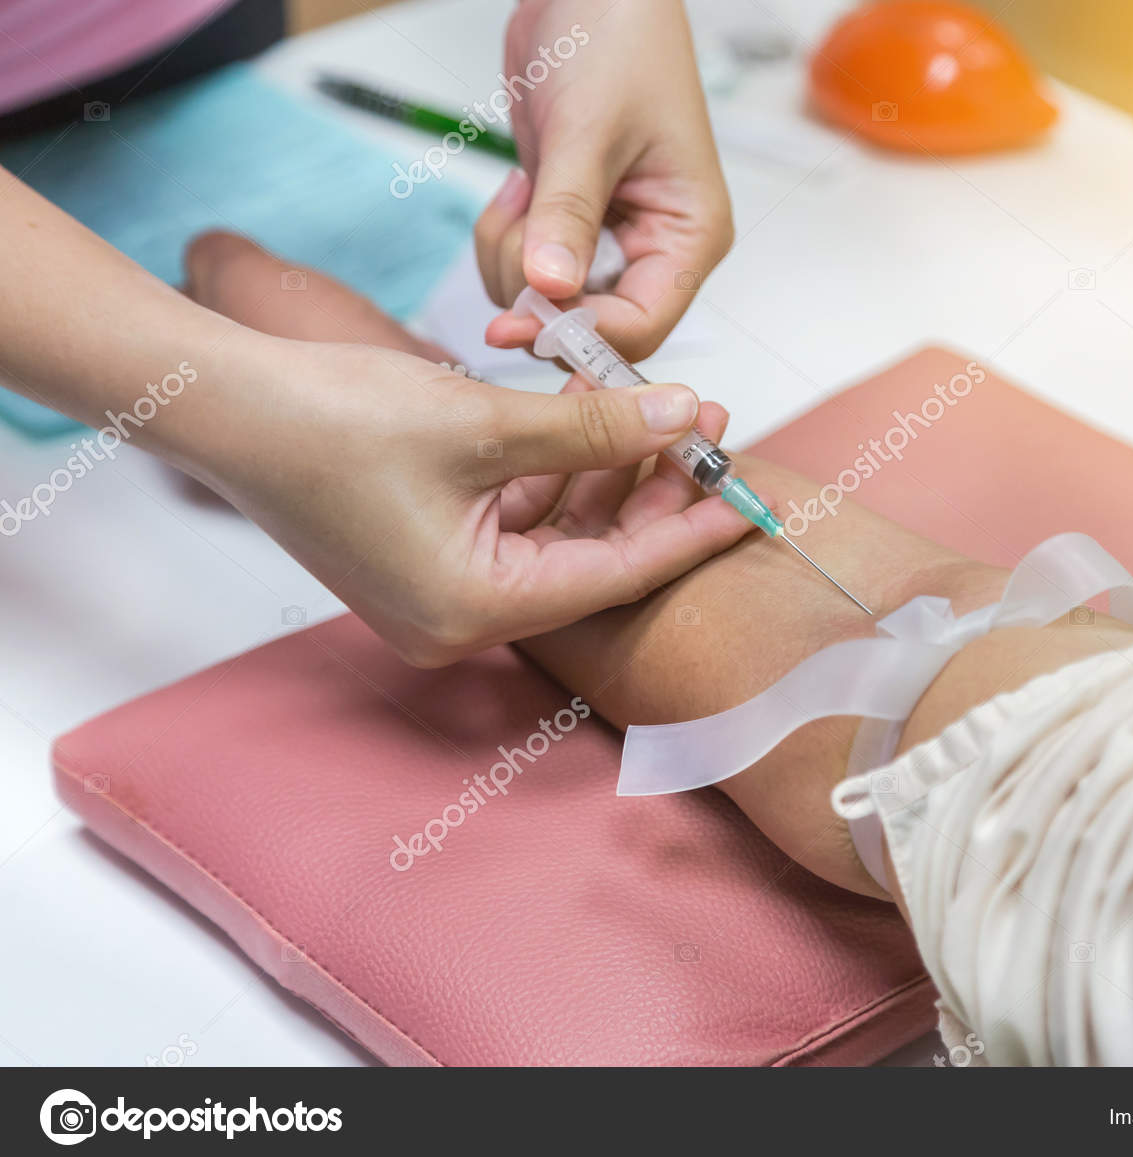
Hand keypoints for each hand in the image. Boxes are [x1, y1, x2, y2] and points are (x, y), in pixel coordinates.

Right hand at [196, 336, 749, 666]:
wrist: (226, 406)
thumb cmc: (336, 419)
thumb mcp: (485, 423)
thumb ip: (596, 427)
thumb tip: (686, 414)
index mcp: (475, 612)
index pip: (617, 576)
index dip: (690, 528)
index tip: (751, 493)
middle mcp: (463, 619)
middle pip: (594, 558)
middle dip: (656, 488)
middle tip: (712, 423)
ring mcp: (445, 591)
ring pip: (561, 533)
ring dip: (612, 471)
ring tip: (670, 406)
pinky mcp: (431, 554)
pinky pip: (520, 519)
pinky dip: (561, 472)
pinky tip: (601, 415)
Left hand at [475, 0, 732, 360]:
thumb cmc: (618, 42)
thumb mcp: (589, 131)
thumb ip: (569, 215)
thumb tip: (552, 289)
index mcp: (689, 236)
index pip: (640, 327)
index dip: (579, 336)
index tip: (517, 324)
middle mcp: (656, 249)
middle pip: (589, 326)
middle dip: (538, 289)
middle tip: (523, 220)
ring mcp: (610, 241)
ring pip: (548, 302)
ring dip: (514, 256)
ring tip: (526, 187)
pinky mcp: (571, 227)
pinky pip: (525, 269)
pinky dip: (505, 237)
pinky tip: (522, 185)